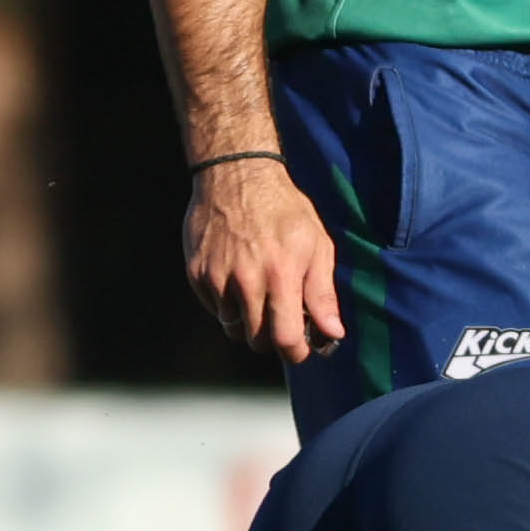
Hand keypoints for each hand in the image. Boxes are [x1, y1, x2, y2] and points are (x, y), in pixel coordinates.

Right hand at [182, 157, 341, 363]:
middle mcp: (245, 281)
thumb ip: (322, 293)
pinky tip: (241, 283)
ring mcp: (216, 278)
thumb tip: (333, 333)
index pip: (285, 337)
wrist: (236, 177)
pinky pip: (215, 309)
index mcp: (280, 275)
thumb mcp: (317, 246)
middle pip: (256, 340)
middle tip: (284, 325)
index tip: (302, 350)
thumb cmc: (285, 211)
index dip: (296, 352)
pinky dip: (229, 306)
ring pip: (233, 327)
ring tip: (263, 299)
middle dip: (273, 341)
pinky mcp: (196, 274)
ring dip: (250, 324)